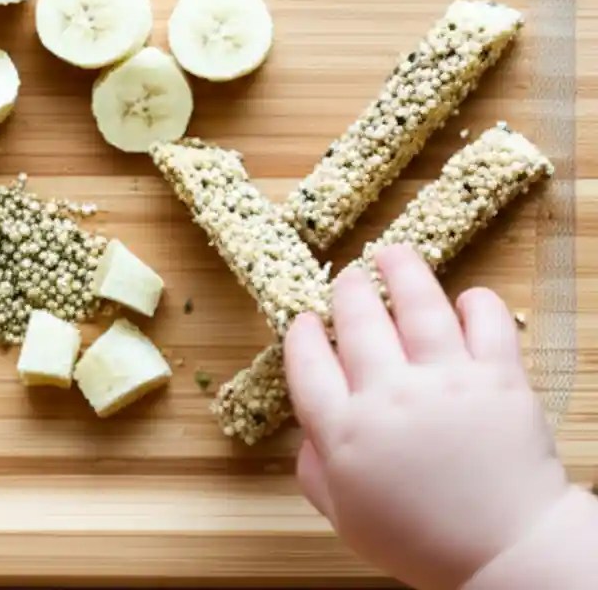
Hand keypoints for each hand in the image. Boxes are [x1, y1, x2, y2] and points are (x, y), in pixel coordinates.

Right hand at [284, 244, 594, 589]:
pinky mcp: (498, 376)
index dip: (302, 333)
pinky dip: (474, 302)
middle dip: (348, 292)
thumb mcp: (345, 519)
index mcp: (344, 431)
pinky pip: (487, 320)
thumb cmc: (422, 543)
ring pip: (418, 304)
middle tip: (349, 281)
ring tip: (392, 253)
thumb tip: (309, 434)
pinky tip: (464, 299)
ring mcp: (445, 380)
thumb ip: (315, 472)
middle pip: (358, 320)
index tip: (304, 321)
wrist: (506, 554)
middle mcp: (389, 395)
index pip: (307, 362)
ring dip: (401, 271)